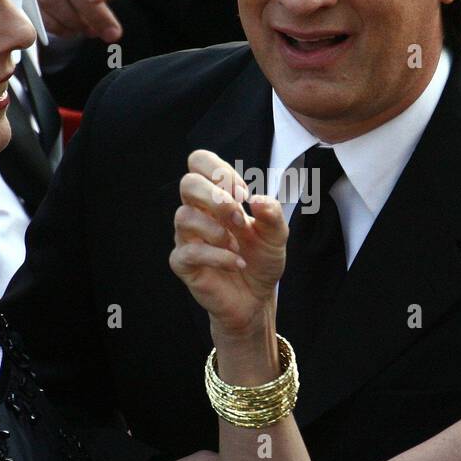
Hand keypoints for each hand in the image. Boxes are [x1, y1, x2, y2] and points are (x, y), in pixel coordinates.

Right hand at [169, 149, 287, 336]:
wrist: (255, 298)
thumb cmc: (260, 260)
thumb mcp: (276, 235)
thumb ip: (272, 214)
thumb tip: (258, 199)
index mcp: (215, 197)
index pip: (199, 162)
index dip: (219, 170)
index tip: (243, 193)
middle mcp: (197, 212)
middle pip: (188, 183)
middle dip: (217, 197)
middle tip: (239, 217)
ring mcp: (187, 237)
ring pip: (183, 216)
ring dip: (216, 228)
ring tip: (236, 244)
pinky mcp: (183, 263)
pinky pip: (190, 251)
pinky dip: (218, 256)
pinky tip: (236, 262)